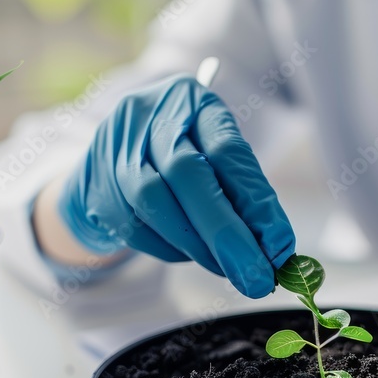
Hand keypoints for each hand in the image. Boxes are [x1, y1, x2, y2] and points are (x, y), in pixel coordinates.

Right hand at [58, 74, 294, 297]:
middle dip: (226, 234)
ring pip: (154, 204)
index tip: (280, 246)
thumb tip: (276, 249)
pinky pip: (136, 230)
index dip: (256, 202)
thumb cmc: (183, 155)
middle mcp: (147, 116)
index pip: (227, 150)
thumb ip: (246, 193)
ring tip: (228, 268)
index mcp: (190, 100)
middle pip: (186, 174)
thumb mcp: (218, 154)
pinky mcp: (97, 188)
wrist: (111, 156)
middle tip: (256, 277)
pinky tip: (192, 254)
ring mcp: (114, 151)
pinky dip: (172, 251)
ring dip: (198, 248)